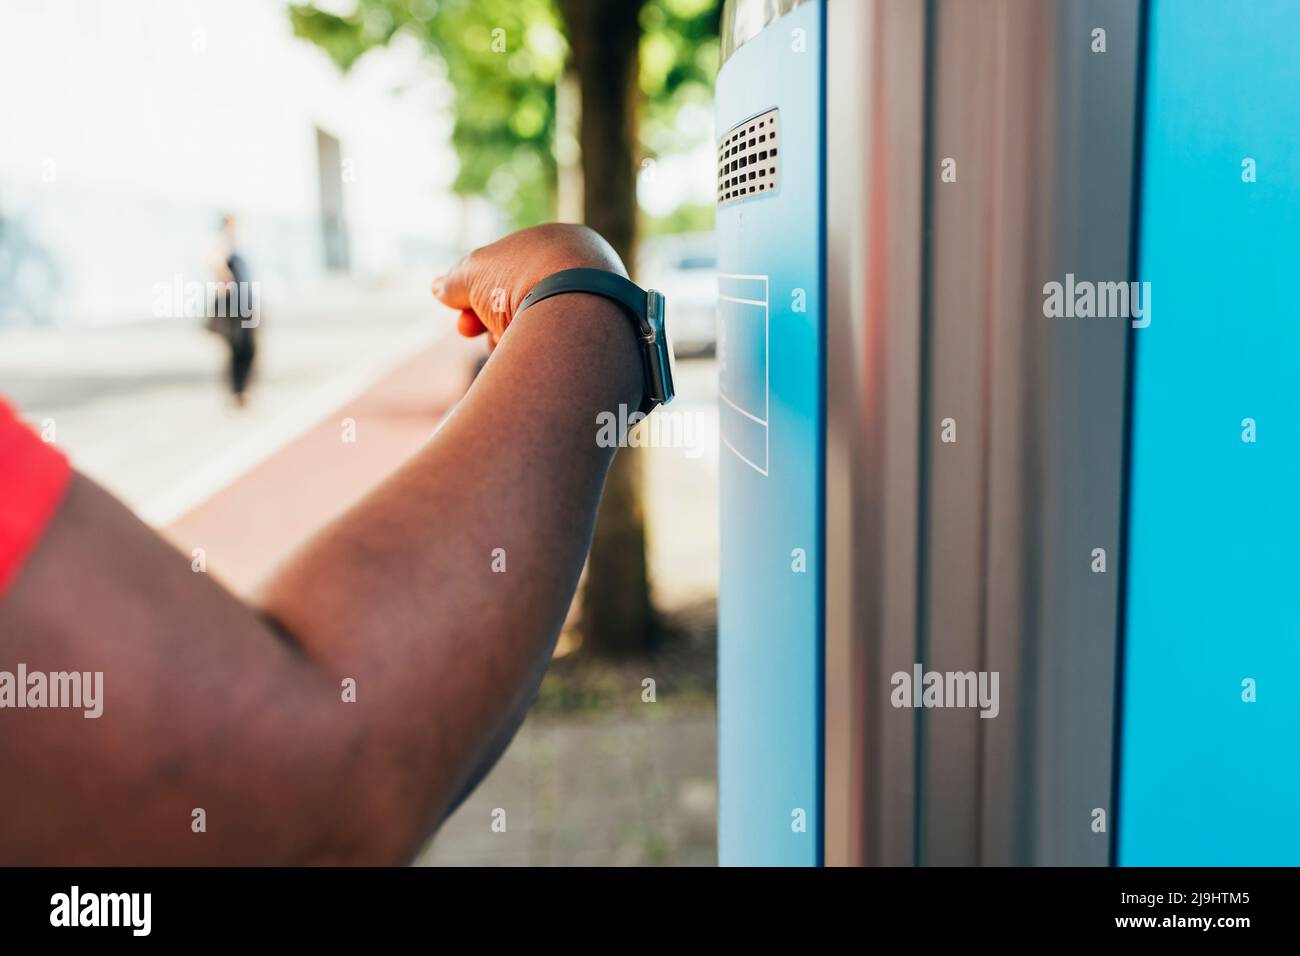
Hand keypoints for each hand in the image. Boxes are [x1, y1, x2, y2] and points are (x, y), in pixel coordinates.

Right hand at [432, 223, 625, 344]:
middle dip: (490, 321)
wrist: (577, 312)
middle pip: (525, 304)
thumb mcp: (475, 273)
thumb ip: (455, 281)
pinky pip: (561, 353)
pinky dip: (537, 357)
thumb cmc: (522, 279)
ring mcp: (602, 307)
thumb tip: (438, 289)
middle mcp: (589, 272)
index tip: (461, 317)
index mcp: (564, 242)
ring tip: (504, 343)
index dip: (479, 293)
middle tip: (468, 331)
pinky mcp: (607, 344)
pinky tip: (528, 361)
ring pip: (541, 331)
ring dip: (510, 340)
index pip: (515, 270)